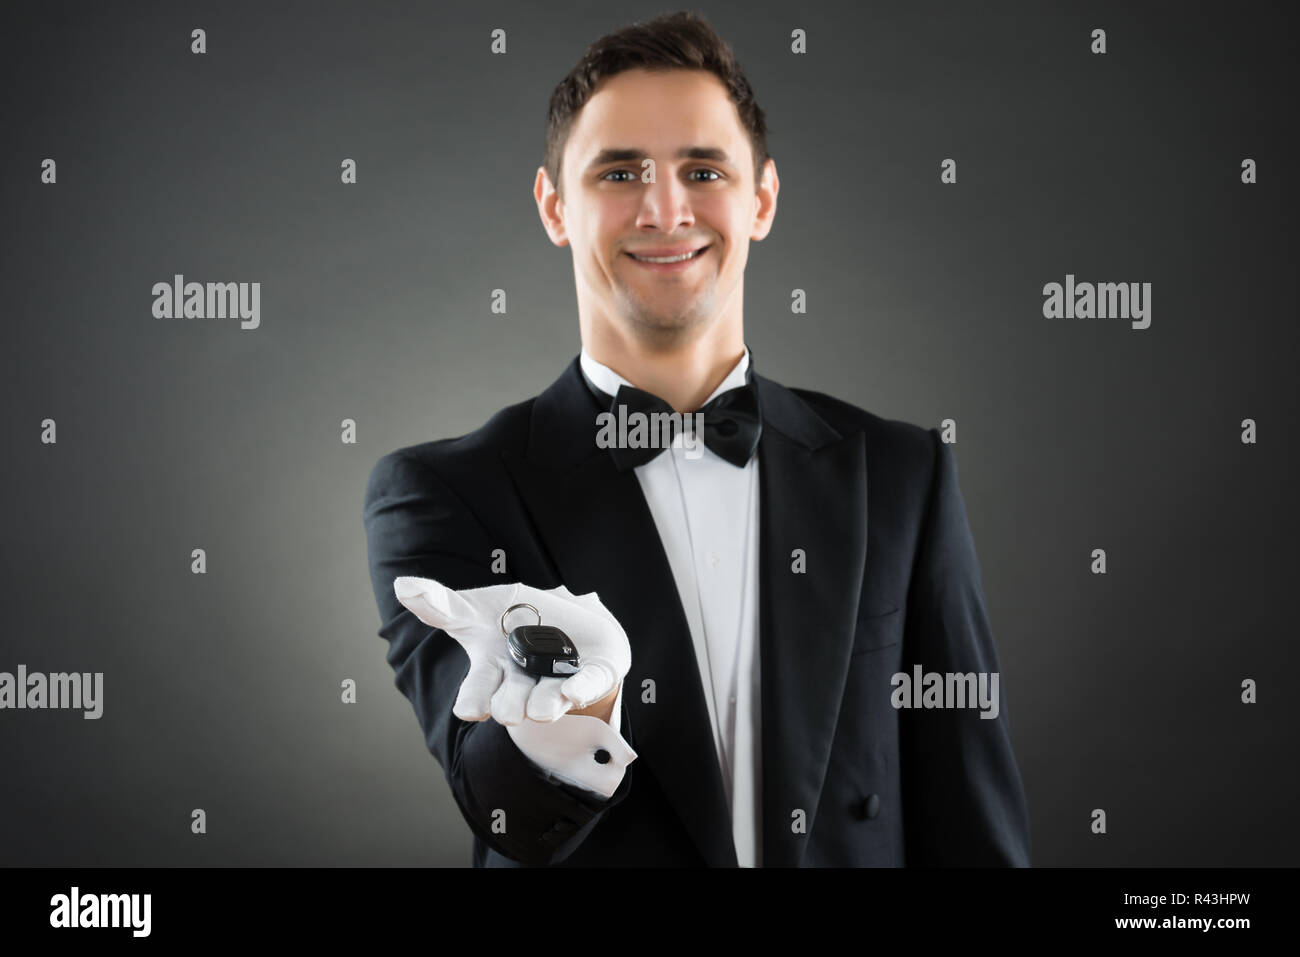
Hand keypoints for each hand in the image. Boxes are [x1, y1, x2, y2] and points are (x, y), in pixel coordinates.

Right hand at [392, 576, 631, 725]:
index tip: (470, 710)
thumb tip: (401, 585)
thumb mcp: (479, 608)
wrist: (572, 623)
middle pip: (512, 702)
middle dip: (509, 706)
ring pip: (547, 701)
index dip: (474, 700)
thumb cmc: (518, 620)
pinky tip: (572, 692)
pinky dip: (579, 688)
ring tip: (542, 710)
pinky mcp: (591, 676)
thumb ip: (443, 605)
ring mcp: (558, 683)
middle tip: (508, 712)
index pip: (478, 692)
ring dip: (544, 705)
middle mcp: (524, 686)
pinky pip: (588, 685)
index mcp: (493, 671)